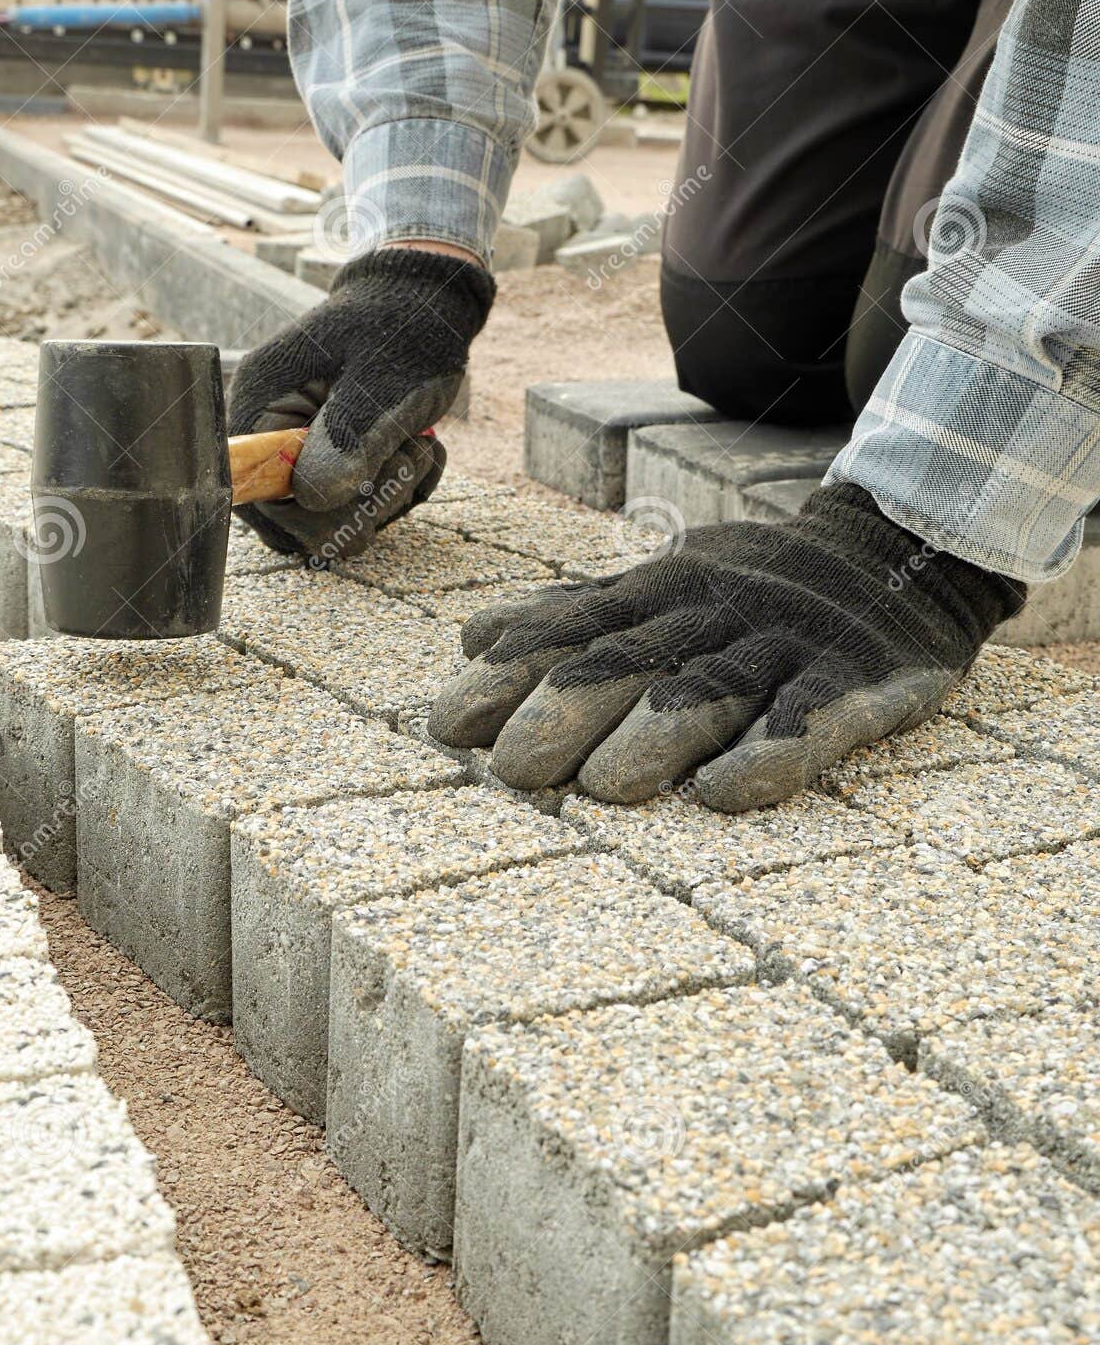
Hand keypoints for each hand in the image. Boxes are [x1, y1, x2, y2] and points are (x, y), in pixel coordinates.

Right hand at [229, 246, 494, 559]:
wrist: (429, 301)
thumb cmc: (402, 329)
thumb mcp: (382, 381)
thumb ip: (348, 439)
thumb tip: (315, 500)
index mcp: (260, 401)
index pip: (250, 490)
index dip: (300, 517)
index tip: (358, 505)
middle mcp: (272, 430)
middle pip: (294, 516)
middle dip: (361, 502)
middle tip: (408, 457)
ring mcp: (305, 448)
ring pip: (334, 516)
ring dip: (390, 493)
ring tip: (421, 443)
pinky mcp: (337, 460)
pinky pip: (361, 505)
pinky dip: (401, 488)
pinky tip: (425, 452)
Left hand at [427, 485, 1023, 810]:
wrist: (895, 551)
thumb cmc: (752, 586)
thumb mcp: (661, 578)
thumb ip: (573, 615)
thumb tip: (471, 637)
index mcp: (661, 587)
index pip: (573, 629)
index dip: (509, 675)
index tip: (449, 723)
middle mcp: (716, 612)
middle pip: (634, 660)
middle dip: (568, 711)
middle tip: (514, 770)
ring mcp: (786, 644)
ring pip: (715, 688)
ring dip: (657, 736)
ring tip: (603, 789)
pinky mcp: (854, 681)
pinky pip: (813, 719)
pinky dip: (773, 753)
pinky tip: (729, 793)